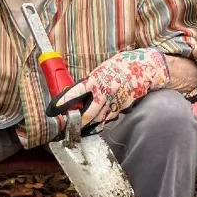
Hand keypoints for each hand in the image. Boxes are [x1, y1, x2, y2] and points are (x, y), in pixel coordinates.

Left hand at [48, 48, 169, 132]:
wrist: (143, 68)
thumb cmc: (120, 66)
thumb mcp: (101, 70)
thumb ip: (90, 83)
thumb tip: (78, 95)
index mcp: (95, 80)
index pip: (75, 93)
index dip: (62, 102)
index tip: (53, 109)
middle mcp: (104, 92)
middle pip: (88, 114)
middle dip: (78, 123)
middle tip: (70, 127)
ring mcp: (114, 102)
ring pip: (98, 120)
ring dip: (89, 125)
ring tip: (82, 129)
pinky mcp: (122, 107)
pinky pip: (109, 117)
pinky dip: (103, 120)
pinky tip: (98, 122)